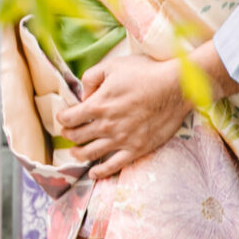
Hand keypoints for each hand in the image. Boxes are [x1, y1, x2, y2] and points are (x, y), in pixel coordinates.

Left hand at [54, 53, 193, 178]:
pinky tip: (94, 173)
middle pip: (77, 136)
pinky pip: (113, 165)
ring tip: (75, 152)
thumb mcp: (113, 65)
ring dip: (78, 153)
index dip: (62, 118)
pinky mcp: (136, 149)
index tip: (63, 117)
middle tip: (68, 133)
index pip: (69, 118)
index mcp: (98, 104)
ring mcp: (121, 140)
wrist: (176, 87)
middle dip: (68, 135)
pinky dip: (100, 171)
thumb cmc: (145, 73)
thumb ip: (91, 77)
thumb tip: (84, 94)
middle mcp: (106, 125)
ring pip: (90, 153)